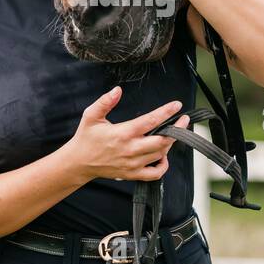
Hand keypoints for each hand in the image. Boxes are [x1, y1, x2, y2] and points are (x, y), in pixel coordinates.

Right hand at [62, 86, 190, 182]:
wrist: (79, 163)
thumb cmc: (86, 138)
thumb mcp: (91, 116)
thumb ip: (105, 102)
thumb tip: (118, 90)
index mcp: (122, 133)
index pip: (150, 121)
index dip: (166, 112)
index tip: (177, 105)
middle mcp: (130, 149)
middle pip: (162, 141)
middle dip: (177, 129)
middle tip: (184, 120)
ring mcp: (133, 164)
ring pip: (160, 154)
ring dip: (170, 143)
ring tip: (172, 133)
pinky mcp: (133, 174)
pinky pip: (155, 173)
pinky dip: (164, 166)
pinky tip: (163, 155)